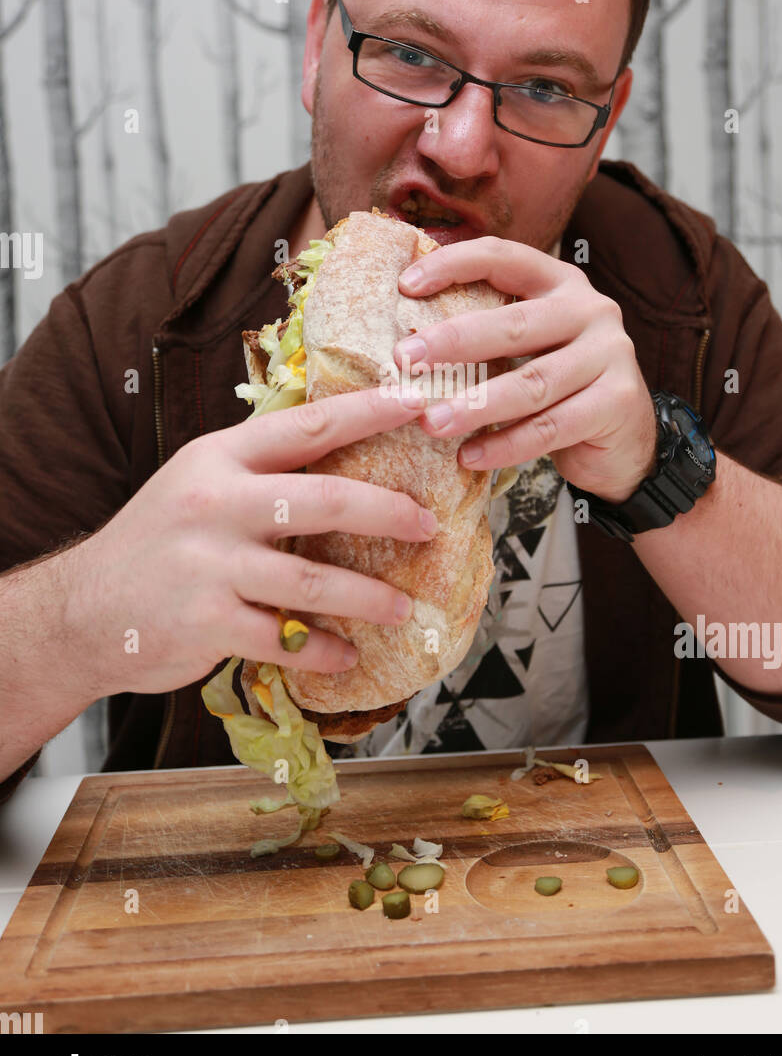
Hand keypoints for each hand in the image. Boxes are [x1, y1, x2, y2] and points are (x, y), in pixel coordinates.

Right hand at [73, 387, 436, 695]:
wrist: (80, 611)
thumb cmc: (154, 543)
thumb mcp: (196, 483)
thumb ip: (258, 470)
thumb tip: (342, 453)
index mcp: (220, 458)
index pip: (310, 425)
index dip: (371, 411)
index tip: (418, 400)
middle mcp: (217, 503)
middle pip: (327, 499)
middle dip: (390, 512)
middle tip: (428, 525)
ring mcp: (211, 565)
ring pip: (314, 579)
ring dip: (369, 597)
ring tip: (402, 608)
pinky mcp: (207, 622)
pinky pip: (285, 639)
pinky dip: (323, 650)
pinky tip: (346, 655)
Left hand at [394, 237, 657, 503]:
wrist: (626, 441)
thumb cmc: (560, 387)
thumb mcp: (531, 347)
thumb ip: (489, 331)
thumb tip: (406, 336)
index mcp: (561, 283)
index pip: (504, 257)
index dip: (454, 264)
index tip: (405, 285)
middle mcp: (591, 310)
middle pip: (515, 323)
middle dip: (454, 341)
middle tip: (405, 359)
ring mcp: (610, 355)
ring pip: (531, 383)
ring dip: (476, 405)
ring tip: (430, 421)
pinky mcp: (617, 402)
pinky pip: (550, 427)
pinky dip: (506, 444)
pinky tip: (469, 455)